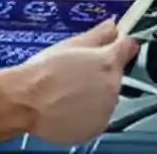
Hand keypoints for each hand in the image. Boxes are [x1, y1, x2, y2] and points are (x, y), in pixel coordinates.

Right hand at [0, 20, 139, 144]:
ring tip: (68, 92)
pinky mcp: (96, 129)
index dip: (120, 44)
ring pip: (106, 97)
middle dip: (100, 73)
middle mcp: (113, 87)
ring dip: (94, 94)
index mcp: (108, 62)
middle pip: (115, 74)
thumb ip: (98, 34)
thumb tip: (112, 26)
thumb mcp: (70, 45)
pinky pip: (97, 117)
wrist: (27, 103)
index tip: (114, 45)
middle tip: (76, 73)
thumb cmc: (43, 73)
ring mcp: (106, 110)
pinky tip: (68, 107)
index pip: (128, 46)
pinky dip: (87, 114)